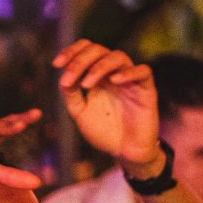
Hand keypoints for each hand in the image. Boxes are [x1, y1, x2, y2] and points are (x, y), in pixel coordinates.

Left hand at [53, 40, 159, 166]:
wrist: (124, 152)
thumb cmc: (104, 131)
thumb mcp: (80, 112)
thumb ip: (71, 95)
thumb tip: (62, 77)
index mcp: (97, 76)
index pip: (87, 50)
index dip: (72, 52)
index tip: (56, 64)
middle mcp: (114, 74)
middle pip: (100, 50)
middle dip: (80, 60)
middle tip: (68, 77)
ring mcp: (130, 80)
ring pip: (119, 57)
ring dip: (99, 67)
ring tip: (86, 84)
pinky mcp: (147, 90)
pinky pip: (143, 72)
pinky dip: (128, 73)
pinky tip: (114, 81)